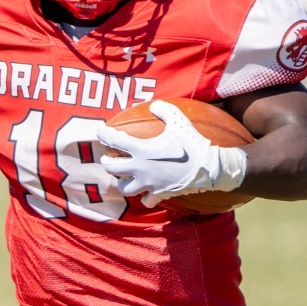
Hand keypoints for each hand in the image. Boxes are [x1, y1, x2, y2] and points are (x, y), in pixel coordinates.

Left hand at [96, 101, 247, 207]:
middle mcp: (140, 168)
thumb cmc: (192, 143)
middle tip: (109, 157)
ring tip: (125, 176)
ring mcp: (148, 183)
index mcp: (141, 150)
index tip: (99, 131)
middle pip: (111, 168)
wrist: (208, 167)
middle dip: (107, 161)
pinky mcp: (159, 194)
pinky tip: (147, 192)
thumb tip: (154, 105)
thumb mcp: (178, 121)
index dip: (103, 134)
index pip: (113, 141)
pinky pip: (146, 200)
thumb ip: (164, 109)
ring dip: (122, 182)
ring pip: (125, 188)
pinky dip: (145, 197)